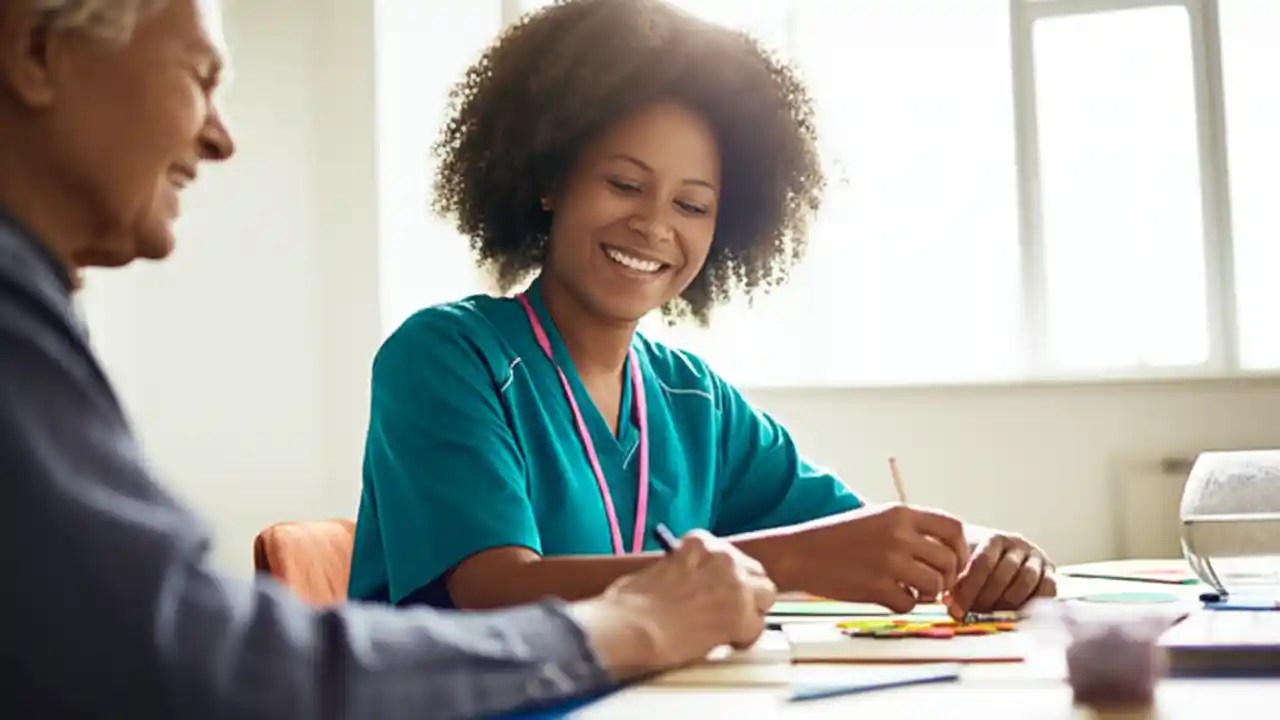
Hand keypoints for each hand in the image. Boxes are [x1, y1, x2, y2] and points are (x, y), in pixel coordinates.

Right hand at [570, 530, 776, 679]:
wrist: (631, 627)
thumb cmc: (631, 603)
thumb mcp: (659, 570)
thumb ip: (683, 569)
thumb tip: (690, 582)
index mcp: (700, 543)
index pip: (729, 554)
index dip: (724, 574)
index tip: (717, 584)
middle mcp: (723, 558)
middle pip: (755, 572)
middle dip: (745, 589)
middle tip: (730, 606)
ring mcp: (736, 587)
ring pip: (765, 596)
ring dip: (751, 609)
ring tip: (731, 624)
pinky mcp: (740, 618)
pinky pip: (755, 629)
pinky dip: (743, 637)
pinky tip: (724, 641)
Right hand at [777, 503, 968, 612]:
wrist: (799, 553)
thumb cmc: (836, 537)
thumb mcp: (875, 518)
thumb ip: (909, 528)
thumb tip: (946, 549)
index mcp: (900, 513)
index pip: (953, 528)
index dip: (961, 549)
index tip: (953, 563)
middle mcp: (899, 534)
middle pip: (949, 561)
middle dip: (947, 578)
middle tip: (933, 585)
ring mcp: (889, 561)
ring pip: (935, 585)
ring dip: (927, 594)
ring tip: (909, 590)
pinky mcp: (877, 587)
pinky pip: (910, 604)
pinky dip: (903, 605)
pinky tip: (888, 597)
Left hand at [946, 531, 1055, 618]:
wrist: (1003, 557)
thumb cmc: (976, 564)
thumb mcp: (963, 565)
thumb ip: (954, 580)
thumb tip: (943, 602)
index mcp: (994, 538)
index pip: (982, 562)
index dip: (968, 589)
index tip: (956, 609)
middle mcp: (1018, 544)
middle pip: (1003, 573)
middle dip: (985, 599)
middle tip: (971, 616)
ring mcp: (1037, 558)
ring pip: (1026, 581)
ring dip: (1006, 604)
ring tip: (990, 617)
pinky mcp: (1051, 574)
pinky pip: (1047, 589)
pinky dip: (1032, 604)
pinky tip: (1014, 616)